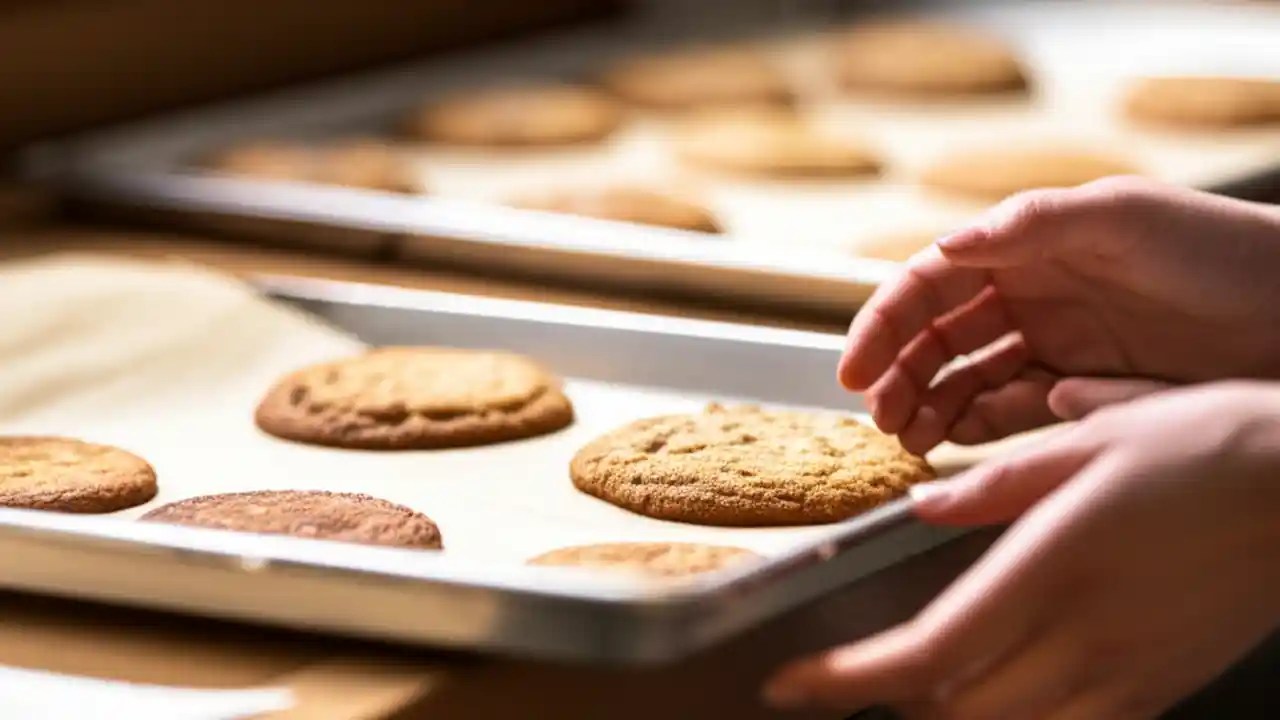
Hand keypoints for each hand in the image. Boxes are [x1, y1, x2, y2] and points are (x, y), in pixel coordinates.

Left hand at [764, 382, 1279, 718]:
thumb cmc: (1208, 449)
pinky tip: (1000, 697)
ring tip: (909, 686)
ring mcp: (1128, 672)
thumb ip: (997, 483)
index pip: (926, 653)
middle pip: (955, 711)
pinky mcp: (1162, 686)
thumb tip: (925, 506)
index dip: (846, 678)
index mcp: (1051, 568)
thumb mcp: (1091, 440)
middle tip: (844, 676)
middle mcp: (1084, 635)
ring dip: (948, 717)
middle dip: (885, 701)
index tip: (791, 682)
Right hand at [839, 177, 1279, 453]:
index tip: (854, 368)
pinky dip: (977, 426)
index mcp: (1029, 246)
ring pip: (966, 377)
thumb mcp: (1124, 219)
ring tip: (909, 439)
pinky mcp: (1084, 390)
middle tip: (879, 415)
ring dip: (928, 404)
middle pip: (937, 336)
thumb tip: (944, 244)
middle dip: (899, 374)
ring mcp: (1056, 343)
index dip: (885, 323)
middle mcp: (1032, 293)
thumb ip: (1031, 226)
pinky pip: (1011, 410)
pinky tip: (958, 440)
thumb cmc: (1221, 252)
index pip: (932, 283)